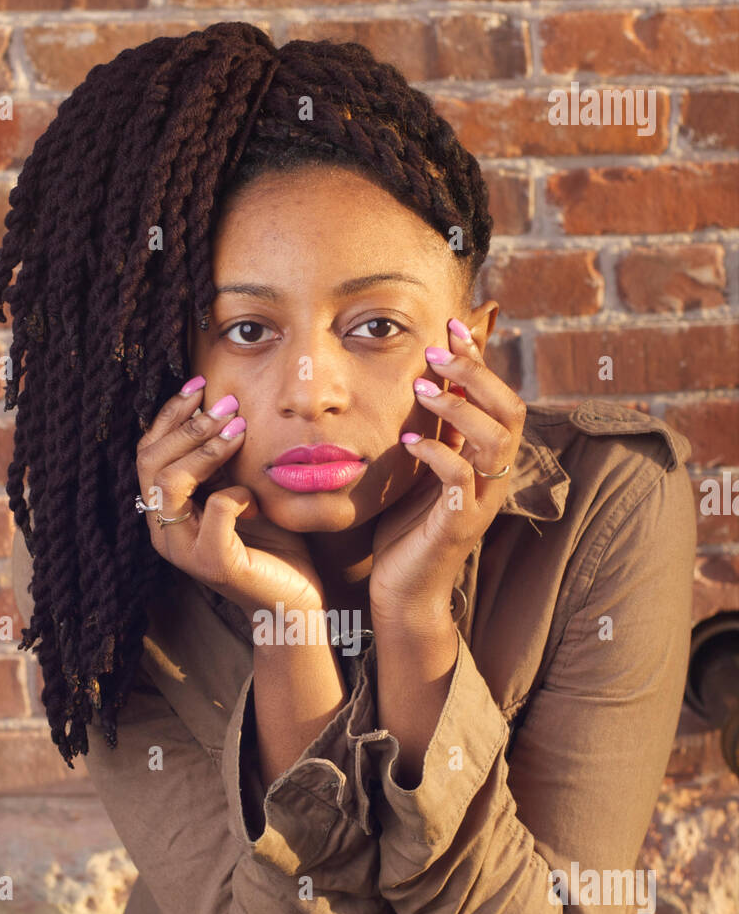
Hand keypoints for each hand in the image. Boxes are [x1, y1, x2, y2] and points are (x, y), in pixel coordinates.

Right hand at [136, 380, 325, 620]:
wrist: (293, 600)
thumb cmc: (269, 544)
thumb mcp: (240, 490)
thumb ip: (222, 462)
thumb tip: (220, 407)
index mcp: (164, 511)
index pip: (147, 452)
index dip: (169, 415)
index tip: (199, 384)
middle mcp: (163, 532)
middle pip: (150, 462)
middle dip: (188, 426)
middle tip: (227, 406)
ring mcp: (184, 550)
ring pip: (170, 483)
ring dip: (205, 450)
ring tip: (239, 432)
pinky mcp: (214, 563)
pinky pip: (217, 509)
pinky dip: (237, 493)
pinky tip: (255, 497)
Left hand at [369, 319, 526, 625]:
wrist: (404, 589)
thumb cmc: (410, 529)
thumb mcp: (424, 469)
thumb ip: (437, 430)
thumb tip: (433, 379)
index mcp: (490, 459)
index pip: (500, 395)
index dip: (480, 358)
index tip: (452, 324)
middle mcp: (495, 477)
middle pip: (511, 411)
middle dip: (476, 374)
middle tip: (435, 352)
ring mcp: (482, 501)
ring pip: (495, 441)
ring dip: (460, 408)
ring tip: (421, 390)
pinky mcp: (460, 524)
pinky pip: (461, 479)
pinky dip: (437, 453)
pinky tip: (409, 442)